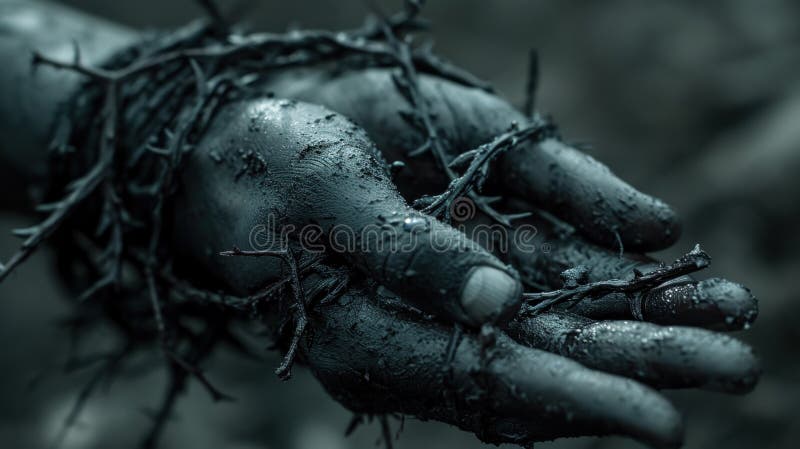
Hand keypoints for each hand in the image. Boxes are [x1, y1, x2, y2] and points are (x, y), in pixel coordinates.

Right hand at [211, 67, 757, 446]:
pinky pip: (544, 266)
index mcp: (368, 337)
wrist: (242, 141)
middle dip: (636, 363)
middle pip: (541, 357)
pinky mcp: (465, 249)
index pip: (482, 382)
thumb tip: (501, 304)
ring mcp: (448, 290)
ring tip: (728, 312)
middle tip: (733, 365)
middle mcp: (419, 328)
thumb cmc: (265, 168)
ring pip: (555, 314)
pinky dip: (605, 269)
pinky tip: (663, 256)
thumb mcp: (328, 198)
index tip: (662, 421)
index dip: (573, 399)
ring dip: (641, 315)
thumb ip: (409, 253)